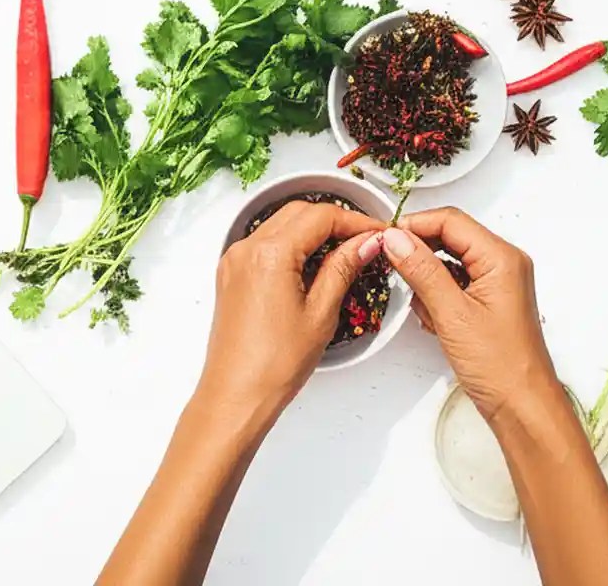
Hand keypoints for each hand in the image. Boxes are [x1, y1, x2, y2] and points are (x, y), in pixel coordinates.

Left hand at [200, 201, 384, 418]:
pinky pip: (265, 244)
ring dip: (312, 231)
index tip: (376, 233)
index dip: (355, 221)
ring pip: (280, 225)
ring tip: (343, 253)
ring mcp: (235, 261)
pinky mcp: (231, 275)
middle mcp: (246, 250)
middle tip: (364, 240)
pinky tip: (313, 266)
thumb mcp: (321, 313)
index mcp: (269, 254)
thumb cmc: (273, 365)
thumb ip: (343, 268)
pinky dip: (291, 245)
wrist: (235, 395)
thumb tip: (365, 243)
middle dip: (334, 221)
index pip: (320, 216)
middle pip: (298, 213)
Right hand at [380, 207, 557, 421]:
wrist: (522, 405)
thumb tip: (396, 238)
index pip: (450, 221)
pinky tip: (434, 319)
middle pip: (450, 237)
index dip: (414, 225)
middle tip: (393, 267)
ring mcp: (498, 282)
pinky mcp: (489, 300)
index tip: (385, 238)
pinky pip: (456, 282)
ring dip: (428, 279)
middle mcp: (504, 264)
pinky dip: (438, 295)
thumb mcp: (452, 314)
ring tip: (426, 309)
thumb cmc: (500, 365)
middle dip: (420, 253)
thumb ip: (421, 271)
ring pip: (450, 261)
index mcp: (501, 258)